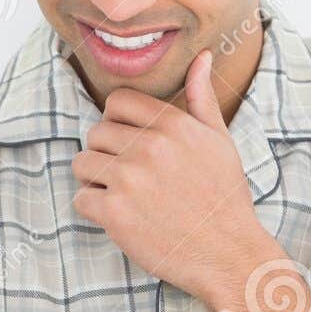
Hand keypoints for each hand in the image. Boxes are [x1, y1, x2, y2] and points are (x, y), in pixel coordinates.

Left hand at [72, 49, 280, 306]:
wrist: (229, 254)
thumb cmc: (224, 198)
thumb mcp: (219, 142)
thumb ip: (201, 98)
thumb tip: (201, 57)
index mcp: (173, 125)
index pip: (117, 101)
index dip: (117, 122)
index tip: (129, 143)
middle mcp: (149, 147)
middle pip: (95, 133)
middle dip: (106, 154)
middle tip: (129, 176)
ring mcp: (129, 179)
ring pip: (82, 164)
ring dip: (95, 180)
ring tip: (122, 195)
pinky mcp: (115, 213)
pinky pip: (81, 199)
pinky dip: (93, 210)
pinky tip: (119, 216)